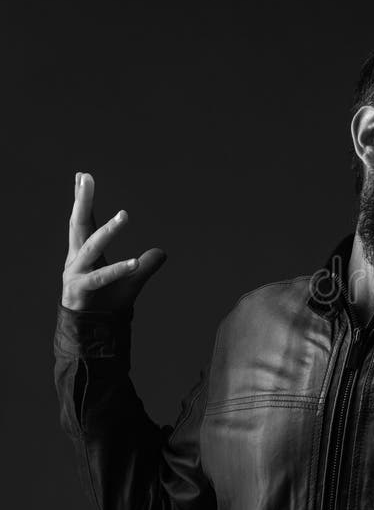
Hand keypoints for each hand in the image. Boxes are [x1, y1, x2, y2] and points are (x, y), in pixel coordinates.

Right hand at [61, 172, 166, 311]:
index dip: (84, 200)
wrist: (91, 334)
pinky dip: (118, 270)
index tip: (82, 176)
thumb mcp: (132, 282)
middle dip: (82, 201)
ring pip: (91, 247)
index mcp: (84, 254)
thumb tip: (162, 252)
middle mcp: (76, 260)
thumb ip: (147, 266)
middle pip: (79, 224)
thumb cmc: (105, 305)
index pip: (84, 221)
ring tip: (124, 215)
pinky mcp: (79, 291)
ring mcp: (75, 275)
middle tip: (85, 178)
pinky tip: (136, 261)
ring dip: (108, 232)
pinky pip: (100, 278)